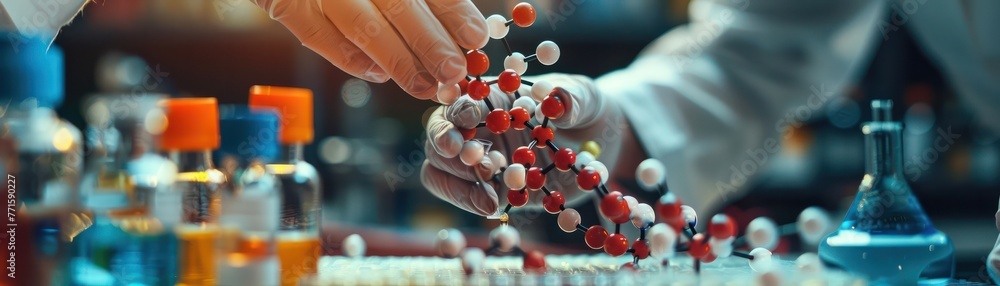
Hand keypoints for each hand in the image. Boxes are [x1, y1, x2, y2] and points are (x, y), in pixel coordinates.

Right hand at [255, 0, 487, 99]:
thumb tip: (461, 23)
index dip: (453, 11)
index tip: (475, 38)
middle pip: (400, 5)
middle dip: (431, 43)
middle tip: (454, 72)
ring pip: (363, 27)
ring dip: (397, 60)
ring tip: (423, 85)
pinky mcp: (280, 0)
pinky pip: (316, 35)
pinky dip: (348, 58)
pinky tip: (377, 75)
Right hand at [421, 73, 628, 215]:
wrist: (595, 147)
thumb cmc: (583, 110)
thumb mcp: (584, 96)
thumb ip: (572, 98)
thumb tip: (559, 100)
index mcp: (491, 94)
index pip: (461, 96)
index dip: (461, 106)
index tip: (473, 116)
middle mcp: (474, 125)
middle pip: (438, 132)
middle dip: (448, 144)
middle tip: (473, 157)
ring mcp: (477, 159)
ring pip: (439, 168)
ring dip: (458, 181)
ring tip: (490, 193)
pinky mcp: (487, 188)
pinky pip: (462, 195)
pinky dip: (470, 201)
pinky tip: (493, 206)